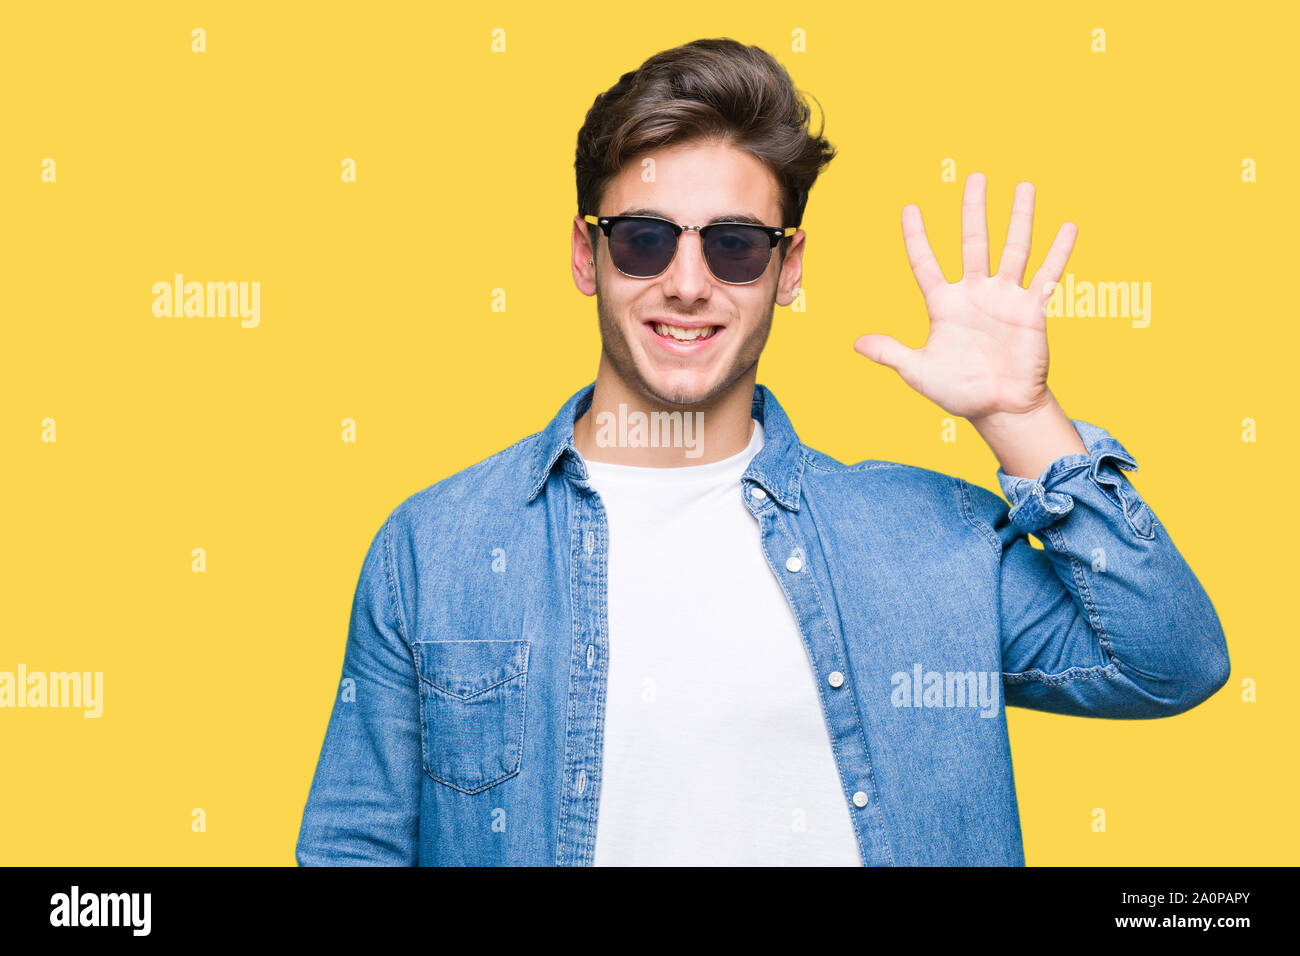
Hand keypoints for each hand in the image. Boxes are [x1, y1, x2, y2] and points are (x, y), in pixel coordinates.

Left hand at [854, 172, 1076, 426]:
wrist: (1000, 409)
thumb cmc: (959, 392)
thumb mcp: (919, 372)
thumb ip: (891, 353)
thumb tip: (856, 344)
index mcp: (944, 304)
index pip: (926, 263)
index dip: (917, 237)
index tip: (909, 208)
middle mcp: (974, 293)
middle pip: (974, 241)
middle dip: (973, 210)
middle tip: (975, 177)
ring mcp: (1005, 298)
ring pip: (1013, 248)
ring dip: (1020, 218)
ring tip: (1024, 186)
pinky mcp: (1031, 309)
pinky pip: (1047, 275)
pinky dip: (1058, 252)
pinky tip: (1068, 227)